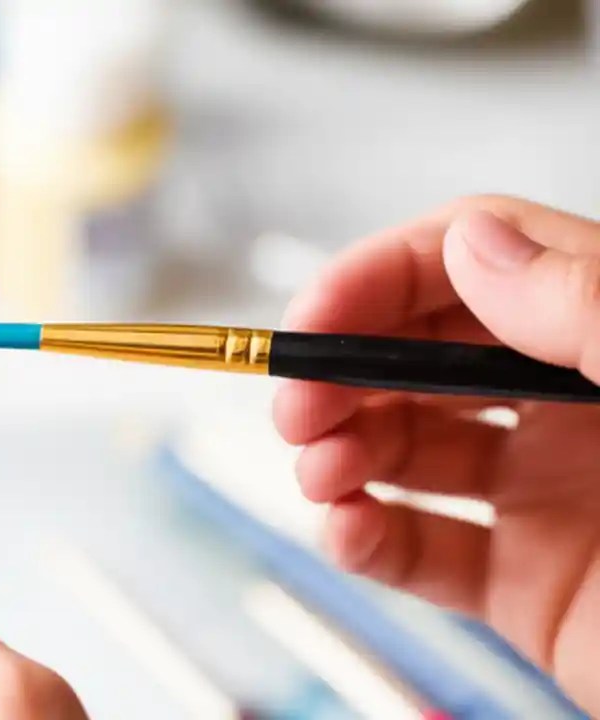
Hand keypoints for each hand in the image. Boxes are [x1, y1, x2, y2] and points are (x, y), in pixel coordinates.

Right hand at [274, 196, 599, 712]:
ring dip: (341, 449)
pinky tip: (348, 527)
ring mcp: (548, 497)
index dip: (378, 278)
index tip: (314, 318)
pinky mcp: (527, 587)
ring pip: (407, 448)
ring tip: (321, 471)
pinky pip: (422, 550)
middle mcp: (575, 407)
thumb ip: (593, 309)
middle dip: (341, 370)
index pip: (474, 265)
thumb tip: (475, 244)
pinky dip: (365, 536)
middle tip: (298, 404)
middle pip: (419, 354)